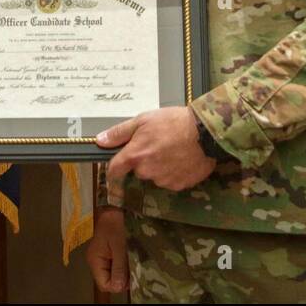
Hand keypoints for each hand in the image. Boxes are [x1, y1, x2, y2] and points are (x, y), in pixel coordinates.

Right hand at [86, 207, 127, 293]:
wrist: (116, 205)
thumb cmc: (116, 223)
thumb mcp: (120, 247)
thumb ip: (118, 267)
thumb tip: (117, 287)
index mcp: (95, 260)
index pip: (104, 284)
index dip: (117, 284)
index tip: (130, 277)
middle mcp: (96, 261)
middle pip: (109, 280)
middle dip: (122, 277)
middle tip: (134, 268)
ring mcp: (102, 256)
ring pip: (114, 273)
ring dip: (124, 270)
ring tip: (133, 261)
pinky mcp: (108, 251)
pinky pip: (116, 264)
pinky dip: (124, 263)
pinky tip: (131, 256)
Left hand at [98, 107, 215, 191]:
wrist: (205, 132)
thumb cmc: (173, 122)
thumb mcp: (143, 120)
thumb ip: (119, 132)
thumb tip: (99, 141)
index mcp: (134, 156)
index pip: (115, 170)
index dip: (115, 168)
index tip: (118, 165)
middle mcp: (146, 172)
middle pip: (138, 171)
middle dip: (144, 161)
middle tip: (157, 145)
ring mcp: (163, 181)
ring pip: (155, 176)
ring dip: (160, 167)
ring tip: (173, 150)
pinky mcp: (180, 186)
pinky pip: (171, 181)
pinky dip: (174, 172)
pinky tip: (182, 159)